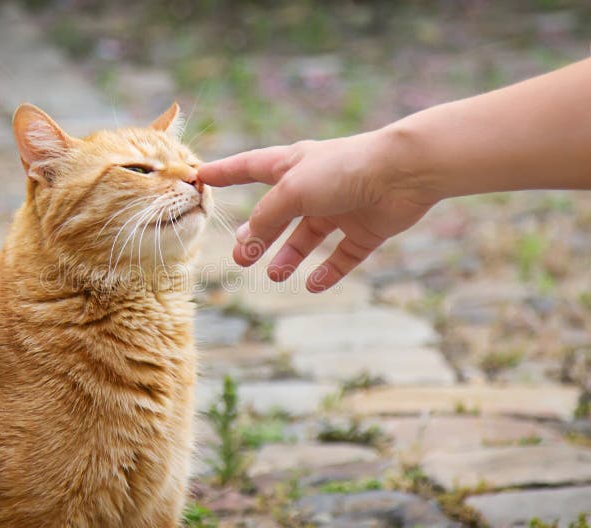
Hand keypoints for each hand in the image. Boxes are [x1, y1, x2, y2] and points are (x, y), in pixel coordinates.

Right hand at [198, 130, 437, 291]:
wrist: (404, 173)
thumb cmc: (343, 170)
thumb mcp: (292, 191)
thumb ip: (266, 217)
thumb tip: (247, 241)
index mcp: (293, 165)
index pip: (249, 167)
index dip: (224, 173)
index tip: (201, 176)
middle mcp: (314, 187)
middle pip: (276, 213)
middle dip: (257, 235)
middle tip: (241, 257)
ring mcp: (340, 209)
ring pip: (307, 238)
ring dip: (288, 256)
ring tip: (274, 274)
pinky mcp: (365, 230)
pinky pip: (342, 256)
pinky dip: (327, 271)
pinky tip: (313, 284)